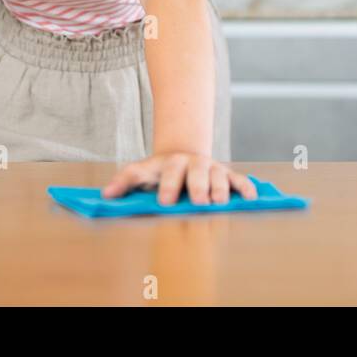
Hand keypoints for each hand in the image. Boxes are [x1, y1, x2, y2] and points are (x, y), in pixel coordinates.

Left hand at [101, 152, 257, 205]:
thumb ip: (125, 182)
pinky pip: (239, 179)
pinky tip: (251, 199)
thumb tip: (105, 194)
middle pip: (195, 173)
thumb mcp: (141, 172)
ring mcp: (211, 168)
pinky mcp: (227, 174)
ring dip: (220, 189)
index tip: (164, 203)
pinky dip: (246, 187)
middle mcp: (192, 163)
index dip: (166, 186)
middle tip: (198, 202)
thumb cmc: (159, 171)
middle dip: (197, 187)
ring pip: (218, 175)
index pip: (166, 173)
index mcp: (169, 164)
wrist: (183, 153)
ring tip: (220, 203)